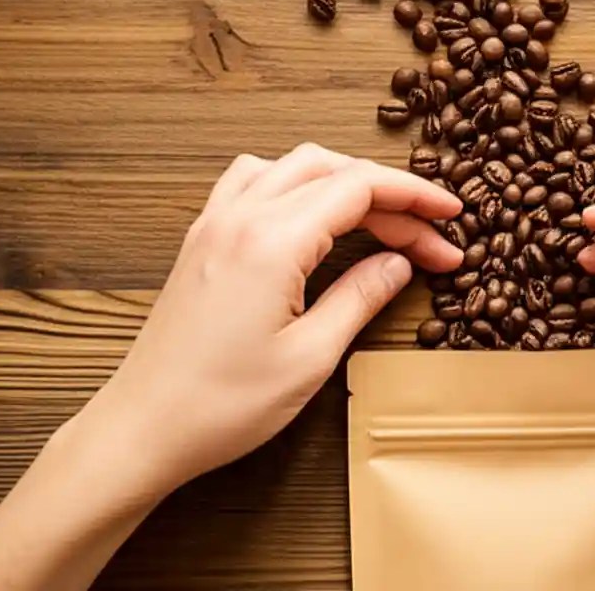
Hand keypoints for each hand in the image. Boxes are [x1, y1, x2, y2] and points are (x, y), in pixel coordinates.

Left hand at [71, 144, 462, 497]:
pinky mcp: (201, 241)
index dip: (415, 198)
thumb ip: (360, 298)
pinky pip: (253, 181)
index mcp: (271, 242)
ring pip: (292, 165)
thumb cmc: (220, 405)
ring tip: (380, 218)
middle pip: (332, 170)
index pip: (360, 188)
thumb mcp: (311, 357)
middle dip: (389, 194)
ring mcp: (214, 225)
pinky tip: (314, 215)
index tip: (452, 218)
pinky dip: (296, 184)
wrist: (142, 429)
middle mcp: (239, 218)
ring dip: (343, 180)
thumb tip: (400, 264)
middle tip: (428, 234)